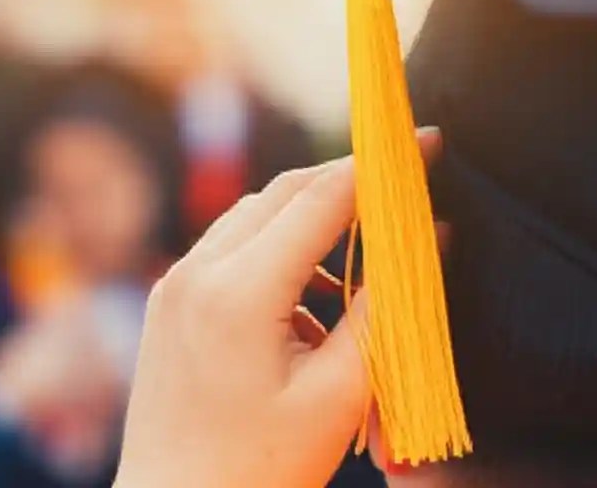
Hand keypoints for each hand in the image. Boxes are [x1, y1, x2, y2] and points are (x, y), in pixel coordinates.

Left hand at [115, 128, 441, 487]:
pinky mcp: (166, 304)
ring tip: (361, 269)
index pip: (322, 198)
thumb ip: (384, 309)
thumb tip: (429, 239)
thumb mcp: (339, 395)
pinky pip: (229, 249)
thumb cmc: (259, 473)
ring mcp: (173, 286)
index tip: (426, 141)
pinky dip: (277, 251)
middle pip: (285, 192)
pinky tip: (310, 305)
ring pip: (255, 216)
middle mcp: (196, 273)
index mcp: (238, 293)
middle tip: (405, 188)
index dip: (381, 166)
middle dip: (348, 183)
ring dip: (311, 219)